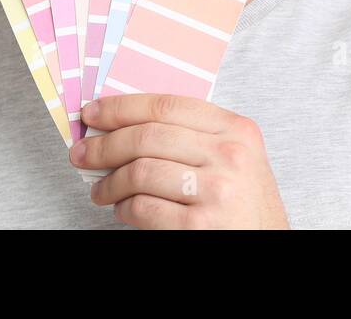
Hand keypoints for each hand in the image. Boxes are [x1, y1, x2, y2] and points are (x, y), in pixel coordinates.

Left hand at [69, 93, 289, 228]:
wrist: (268, 244)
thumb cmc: (245, 202)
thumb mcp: (235, 156)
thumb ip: (194, 135)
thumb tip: (125, 125)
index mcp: (236, 129)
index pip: (167, 106)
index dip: (122, 107)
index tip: (93, 113)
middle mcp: (229, 154)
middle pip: (148, 136)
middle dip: (104, 145)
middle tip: (82, 154)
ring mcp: (216, 190)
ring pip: (140, 171)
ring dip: (109, 182)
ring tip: (101, 189)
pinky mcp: (200, 225)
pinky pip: (144, 208)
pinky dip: (124, 209)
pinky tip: (122, 209)